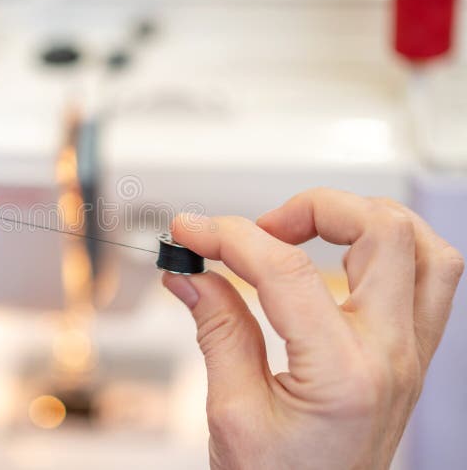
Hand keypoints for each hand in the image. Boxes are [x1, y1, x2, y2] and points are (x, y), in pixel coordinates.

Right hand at [163, 188, 463, 469]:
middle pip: (380, 233)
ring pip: (423, 247)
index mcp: (342, 374)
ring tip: (308, 229)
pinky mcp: (410, 356)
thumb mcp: (232, 413)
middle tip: (258, 229)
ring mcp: (409, 355)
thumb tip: (193, 276)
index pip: (285, 269)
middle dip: (310, 208)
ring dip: (363, 219)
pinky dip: (390, 248)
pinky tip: (346, 256)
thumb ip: (218, 331)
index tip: (191, 232)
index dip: (228, 237)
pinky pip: (430, 279)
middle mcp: (390, 357)